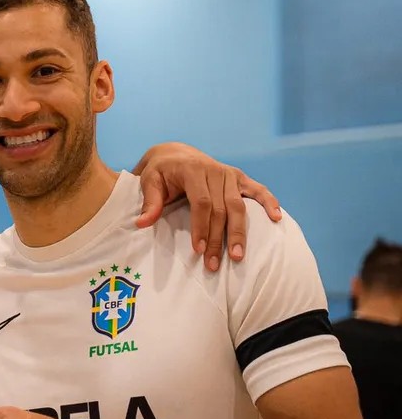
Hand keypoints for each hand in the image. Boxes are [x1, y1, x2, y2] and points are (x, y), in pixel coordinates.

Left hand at [134, 143, 281, 270]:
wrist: (174, 154)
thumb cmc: (161, 172)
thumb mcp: (149, 182)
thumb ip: (149, 202)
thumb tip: (142, 223)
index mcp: (192, 170)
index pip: (201, 202)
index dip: (201, 227)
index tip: (199, 250)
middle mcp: (214, 170)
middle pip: (221, 208)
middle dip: (219, 238)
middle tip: (215, 264)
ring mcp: (229, 174)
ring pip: (239, 205)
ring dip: (240, 232)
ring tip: (239, 255)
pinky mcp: (239, 177)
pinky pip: (257, 189)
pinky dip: (269, 202)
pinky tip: (276, 218)